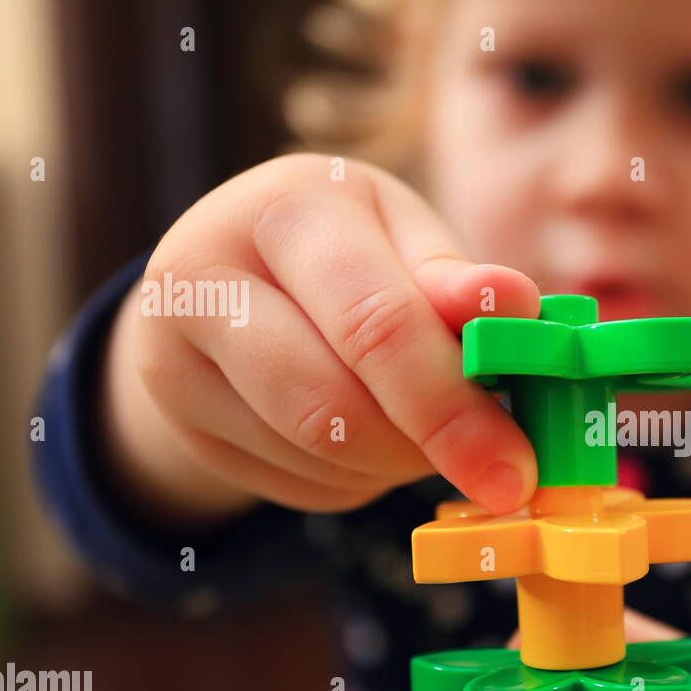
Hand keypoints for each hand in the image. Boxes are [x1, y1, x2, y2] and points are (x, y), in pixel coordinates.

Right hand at [102, 153, 540, 523]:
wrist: (228, 271)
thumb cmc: (346, 249)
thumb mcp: (404, 238)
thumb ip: (453, 282)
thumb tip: (515, 306)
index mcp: (285, 209)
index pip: (376, 326)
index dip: (453, 407)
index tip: (517, 467)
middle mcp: (206, 274)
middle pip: (332, 405)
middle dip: (429, 450)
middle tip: (499, 478)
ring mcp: (173, 349)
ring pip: (314, 453)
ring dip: (396, 464)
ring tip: (427, 432)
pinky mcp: (177, 414)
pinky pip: (292, 480)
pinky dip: (356, 479)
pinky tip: (371, 441)